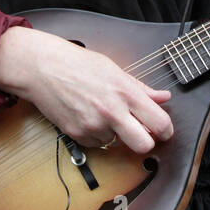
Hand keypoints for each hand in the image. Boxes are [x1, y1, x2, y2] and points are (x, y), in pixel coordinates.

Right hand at [0, 25, 172, 154]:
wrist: (43, 68)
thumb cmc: (78, 64)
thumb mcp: (115, 70)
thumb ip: (141, 89)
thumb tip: (163, 97)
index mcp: (125, 92)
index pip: (159, 122)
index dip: (166, 130)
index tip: (163, 130)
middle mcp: (112, 111)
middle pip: (144, 145)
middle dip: (146, 142)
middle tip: (140, 132)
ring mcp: (93, 125)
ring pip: (118, 144)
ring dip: (115, 134)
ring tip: (101, 112)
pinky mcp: (78, 135)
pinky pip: (98, 143)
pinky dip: (97, 135)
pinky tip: (88, 116)